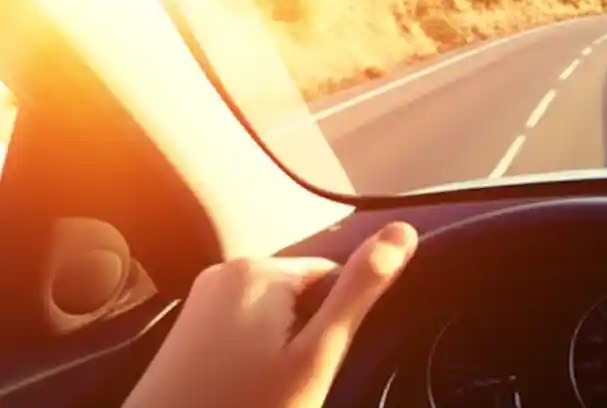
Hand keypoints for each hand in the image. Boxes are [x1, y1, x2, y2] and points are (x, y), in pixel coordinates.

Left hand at [124, 222, 417, 407]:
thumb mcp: (316, 357)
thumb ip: (359, 291)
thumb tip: (402, 231)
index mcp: (260, 271)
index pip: (335, 278)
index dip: (334, 327)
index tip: (313, 366)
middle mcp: (226, 272)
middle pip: (303, 295)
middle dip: (305, 338)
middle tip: (287, 385)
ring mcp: (202, 299)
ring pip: (275, 315)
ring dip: (280, 350)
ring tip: (262, 392)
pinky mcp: (188, 327)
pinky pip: (245, 329)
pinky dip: (253, 357)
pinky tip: (242, 391)